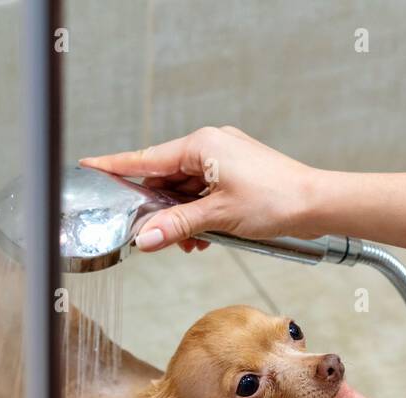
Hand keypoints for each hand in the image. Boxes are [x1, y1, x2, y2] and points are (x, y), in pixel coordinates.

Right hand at [80, 127, 321, 252]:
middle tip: (151, 235)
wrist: (316, 203)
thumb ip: (177, 226)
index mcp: (201, 146)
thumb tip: (143, 238)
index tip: (89, 166)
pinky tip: (203, 237)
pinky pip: (203, 194)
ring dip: (182, 218)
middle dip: (159, 209)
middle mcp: (210, 146)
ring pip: (185, 190)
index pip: (146, 159)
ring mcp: (224, 159)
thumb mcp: (218, 217)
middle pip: (165, 178)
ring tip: (189, 242)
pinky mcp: (236, 174)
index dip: (115, 166)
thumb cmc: (275, 200)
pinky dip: (199, 215)